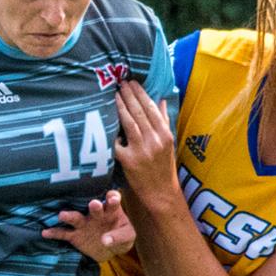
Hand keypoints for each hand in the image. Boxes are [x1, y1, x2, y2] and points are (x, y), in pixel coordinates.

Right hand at [41, 188, 134, 261]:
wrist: (108, 250)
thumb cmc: (120, 238)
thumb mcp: (127, 238)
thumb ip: (120, 237)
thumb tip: (105, 240)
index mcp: (111, 210)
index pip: (112, 200)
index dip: (113, 198)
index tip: (113, 198)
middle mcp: (95, 214)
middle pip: (94, 207)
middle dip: (94, 206)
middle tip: (94, 203)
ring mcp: (83, 224)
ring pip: (75, 218)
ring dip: (69, 216)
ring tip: (62, 215)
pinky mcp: (74, 236)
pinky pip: (63, 234)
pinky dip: (54, 233)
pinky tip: (45, 232)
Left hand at [112, 81, 177, 197]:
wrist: (161, 193)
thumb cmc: (164, 167)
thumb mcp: (169, 144)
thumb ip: (164, 121)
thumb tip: (161, 100)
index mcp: (165, 134)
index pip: (151, 108)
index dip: (141, 94)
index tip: (133, 82)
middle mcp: (155, 140)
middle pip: (139, 113)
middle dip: (129, 96)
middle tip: (120, 83)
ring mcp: (142, 150)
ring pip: (129, 123)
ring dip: (121, 107)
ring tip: (114, 94)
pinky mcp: (129, 161)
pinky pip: (117, 143)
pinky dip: (112, 133)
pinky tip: (106, 122)